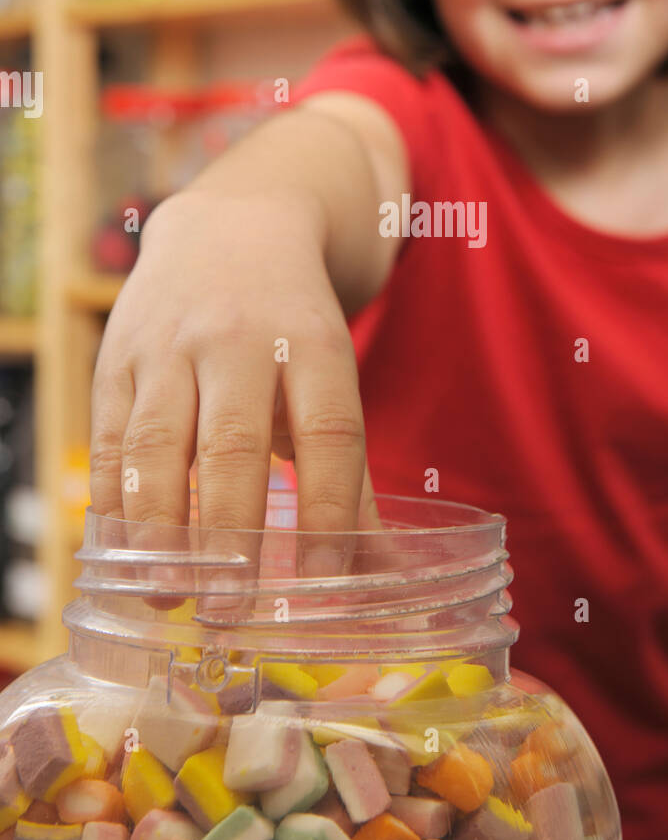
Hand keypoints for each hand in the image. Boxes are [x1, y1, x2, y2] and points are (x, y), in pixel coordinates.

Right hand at [89, 188, 379, 580]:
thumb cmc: (290, 325)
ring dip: (161, 527)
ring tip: (170, 593)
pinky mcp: (116, 356)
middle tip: (232, 612)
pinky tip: (125, 552)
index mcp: (312, 343)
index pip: (329, 433)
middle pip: (235, 445)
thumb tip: (384, 572)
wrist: (229, 227)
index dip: (327, 511)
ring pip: (159, 444)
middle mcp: (239, 339)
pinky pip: (110, 437)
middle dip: (232, 535)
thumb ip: (349, 475)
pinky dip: (114, 501)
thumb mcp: (332, 378)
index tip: (322, 582)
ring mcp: (170, 345)